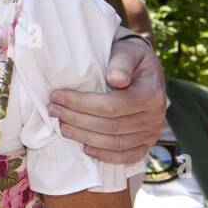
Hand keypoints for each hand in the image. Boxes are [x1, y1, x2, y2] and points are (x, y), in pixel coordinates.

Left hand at [50, 36, 165, 164]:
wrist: (145, 69)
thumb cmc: (132, 58)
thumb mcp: (129, 52)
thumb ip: (121, 62)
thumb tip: (116, 79)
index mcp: (150, 94)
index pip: (111, 106)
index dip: (80, 104)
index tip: (57, 96)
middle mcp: (154, 117)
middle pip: (110, 126)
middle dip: (77, 120)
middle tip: (53, 111)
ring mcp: (152, 133)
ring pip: (115, 143)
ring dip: (85, 137)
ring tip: (62, 128)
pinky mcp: (147, 143)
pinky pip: (127, 156)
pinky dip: (105, 155)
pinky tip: (85, 147)